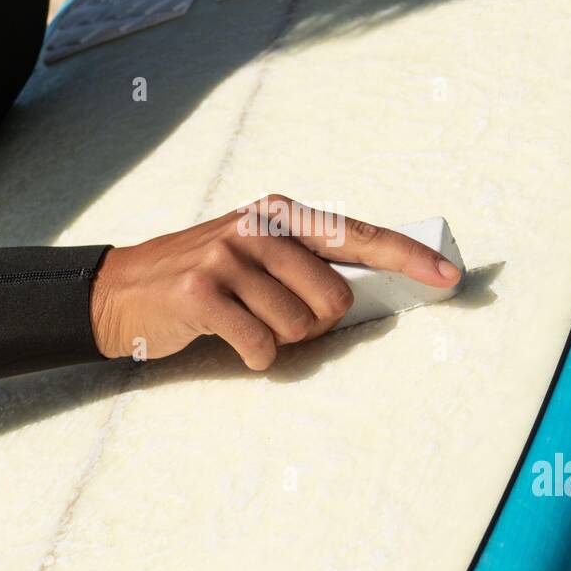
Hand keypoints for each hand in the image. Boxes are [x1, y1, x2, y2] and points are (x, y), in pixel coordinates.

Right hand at [89, 195, 461, 369]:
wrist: (122, 290)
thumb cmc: (206, 278)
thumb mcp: (256, 252)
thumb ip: (308, 262)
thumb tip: (375, 289)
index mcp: (281, 213)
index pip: (359, 235)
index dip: (408, 258)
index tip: (449, 277)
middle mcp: (258, 225)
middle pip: (334, 299)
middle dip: (314, 325)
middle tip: (273, 316)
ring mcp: (228, 255)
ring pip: (299, 328)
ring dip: (277, 341)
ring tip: (243, 321)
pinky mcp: (202, 291)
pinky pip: (262, 347)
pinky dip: (253, 357)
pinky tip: (226, 337)